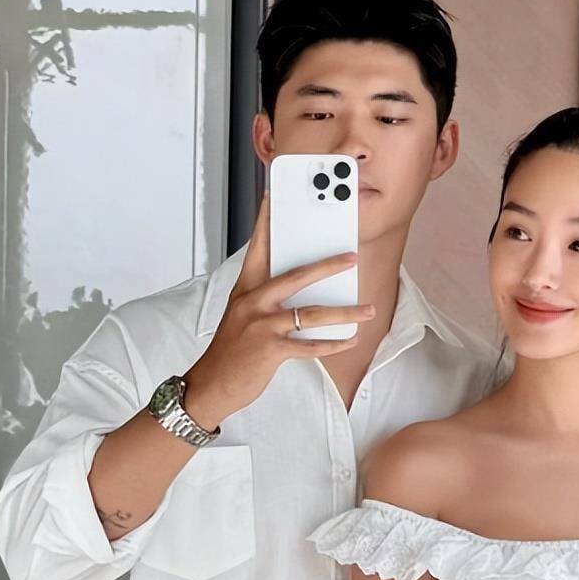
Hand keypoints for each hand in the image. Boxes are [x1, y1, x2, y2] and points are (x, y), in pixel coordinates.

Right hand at [182, 189, 374, 427]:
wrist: (211, 383)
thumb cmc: (231, 348)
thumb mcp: (243, 314)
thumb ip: (267, 296)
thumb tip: (305, 286)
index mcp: (245, 288)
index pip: (258, 247)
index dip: (266, 220)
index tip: (275, 195)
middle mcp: (252, 301)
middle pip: (296, 276)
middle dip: (328, 265)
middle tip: (353, 257)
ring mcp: (261, 325)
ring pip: (311, 313)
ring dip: (344, 313)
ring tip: (367, 310)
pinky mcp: (270, 349)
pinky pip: (310, 345)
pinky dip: (333, 343)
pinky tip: (350, 339)